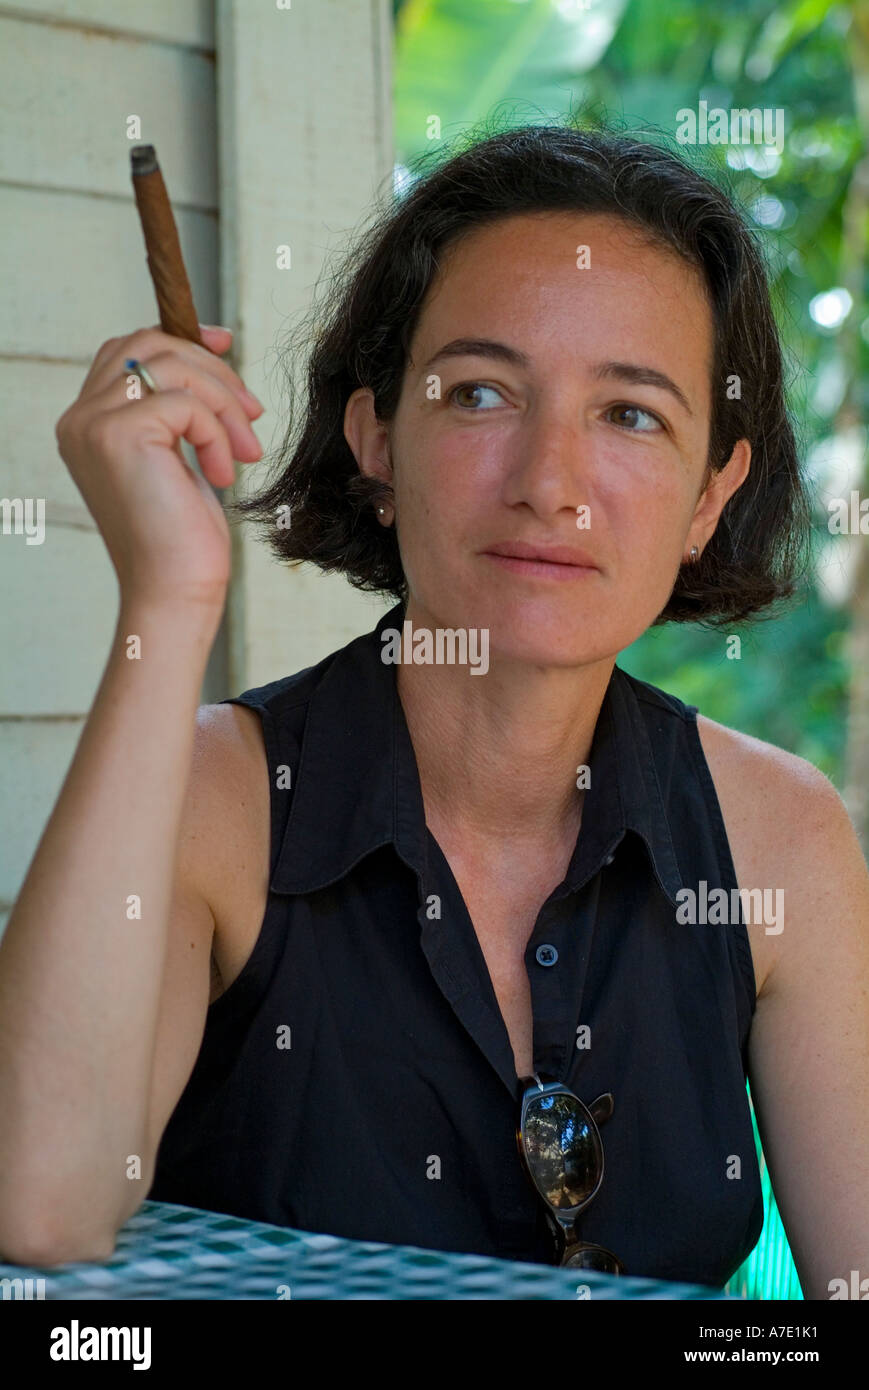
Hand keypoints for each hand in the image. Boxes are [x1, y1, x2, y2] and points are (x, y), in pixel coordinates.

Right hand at [54, 324, 263, 612]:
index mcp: (87, 422)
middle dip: (213, 370)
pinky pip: (187, 403)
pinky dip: (217, 433)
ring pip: (172, 365)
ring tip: (245, 451)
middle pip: (150, 343)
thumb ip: (179, 407)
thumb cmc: (183, 537)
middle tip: (252, 415)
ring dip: (224, 403)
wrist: (174, 591)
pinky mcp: (119, 434)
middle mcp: (79, 418)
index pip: (129, 348)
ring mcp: (93, 424)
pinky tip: (223, 474)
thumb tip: (214, 347)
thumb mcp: (179, 457)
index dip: (182, 339)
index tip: (227, 346)